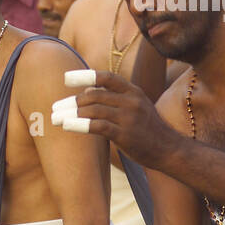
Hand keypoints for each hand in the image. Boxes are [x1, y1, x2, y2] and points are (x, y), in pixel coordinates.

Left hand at [56, 69, 181, 169]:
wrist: (168, 149)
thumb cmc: (148, 128)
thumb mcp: (136, 106)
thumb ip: (114, 98)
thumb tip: (86, 91)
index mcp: (133, 91)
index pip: (106, 77)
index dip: (85, 76)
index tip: (66, 79)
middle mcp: (131, 101)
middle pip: (94, 95)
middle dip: (72, 101)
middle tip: (55, 108)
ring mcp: (129, 117)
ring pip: (93, 110)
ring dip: (71, 114)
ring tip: (55, 119)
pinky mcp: (125, 134)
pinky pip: (97, 126)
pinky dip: (79, 124)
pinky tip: (67, 126)